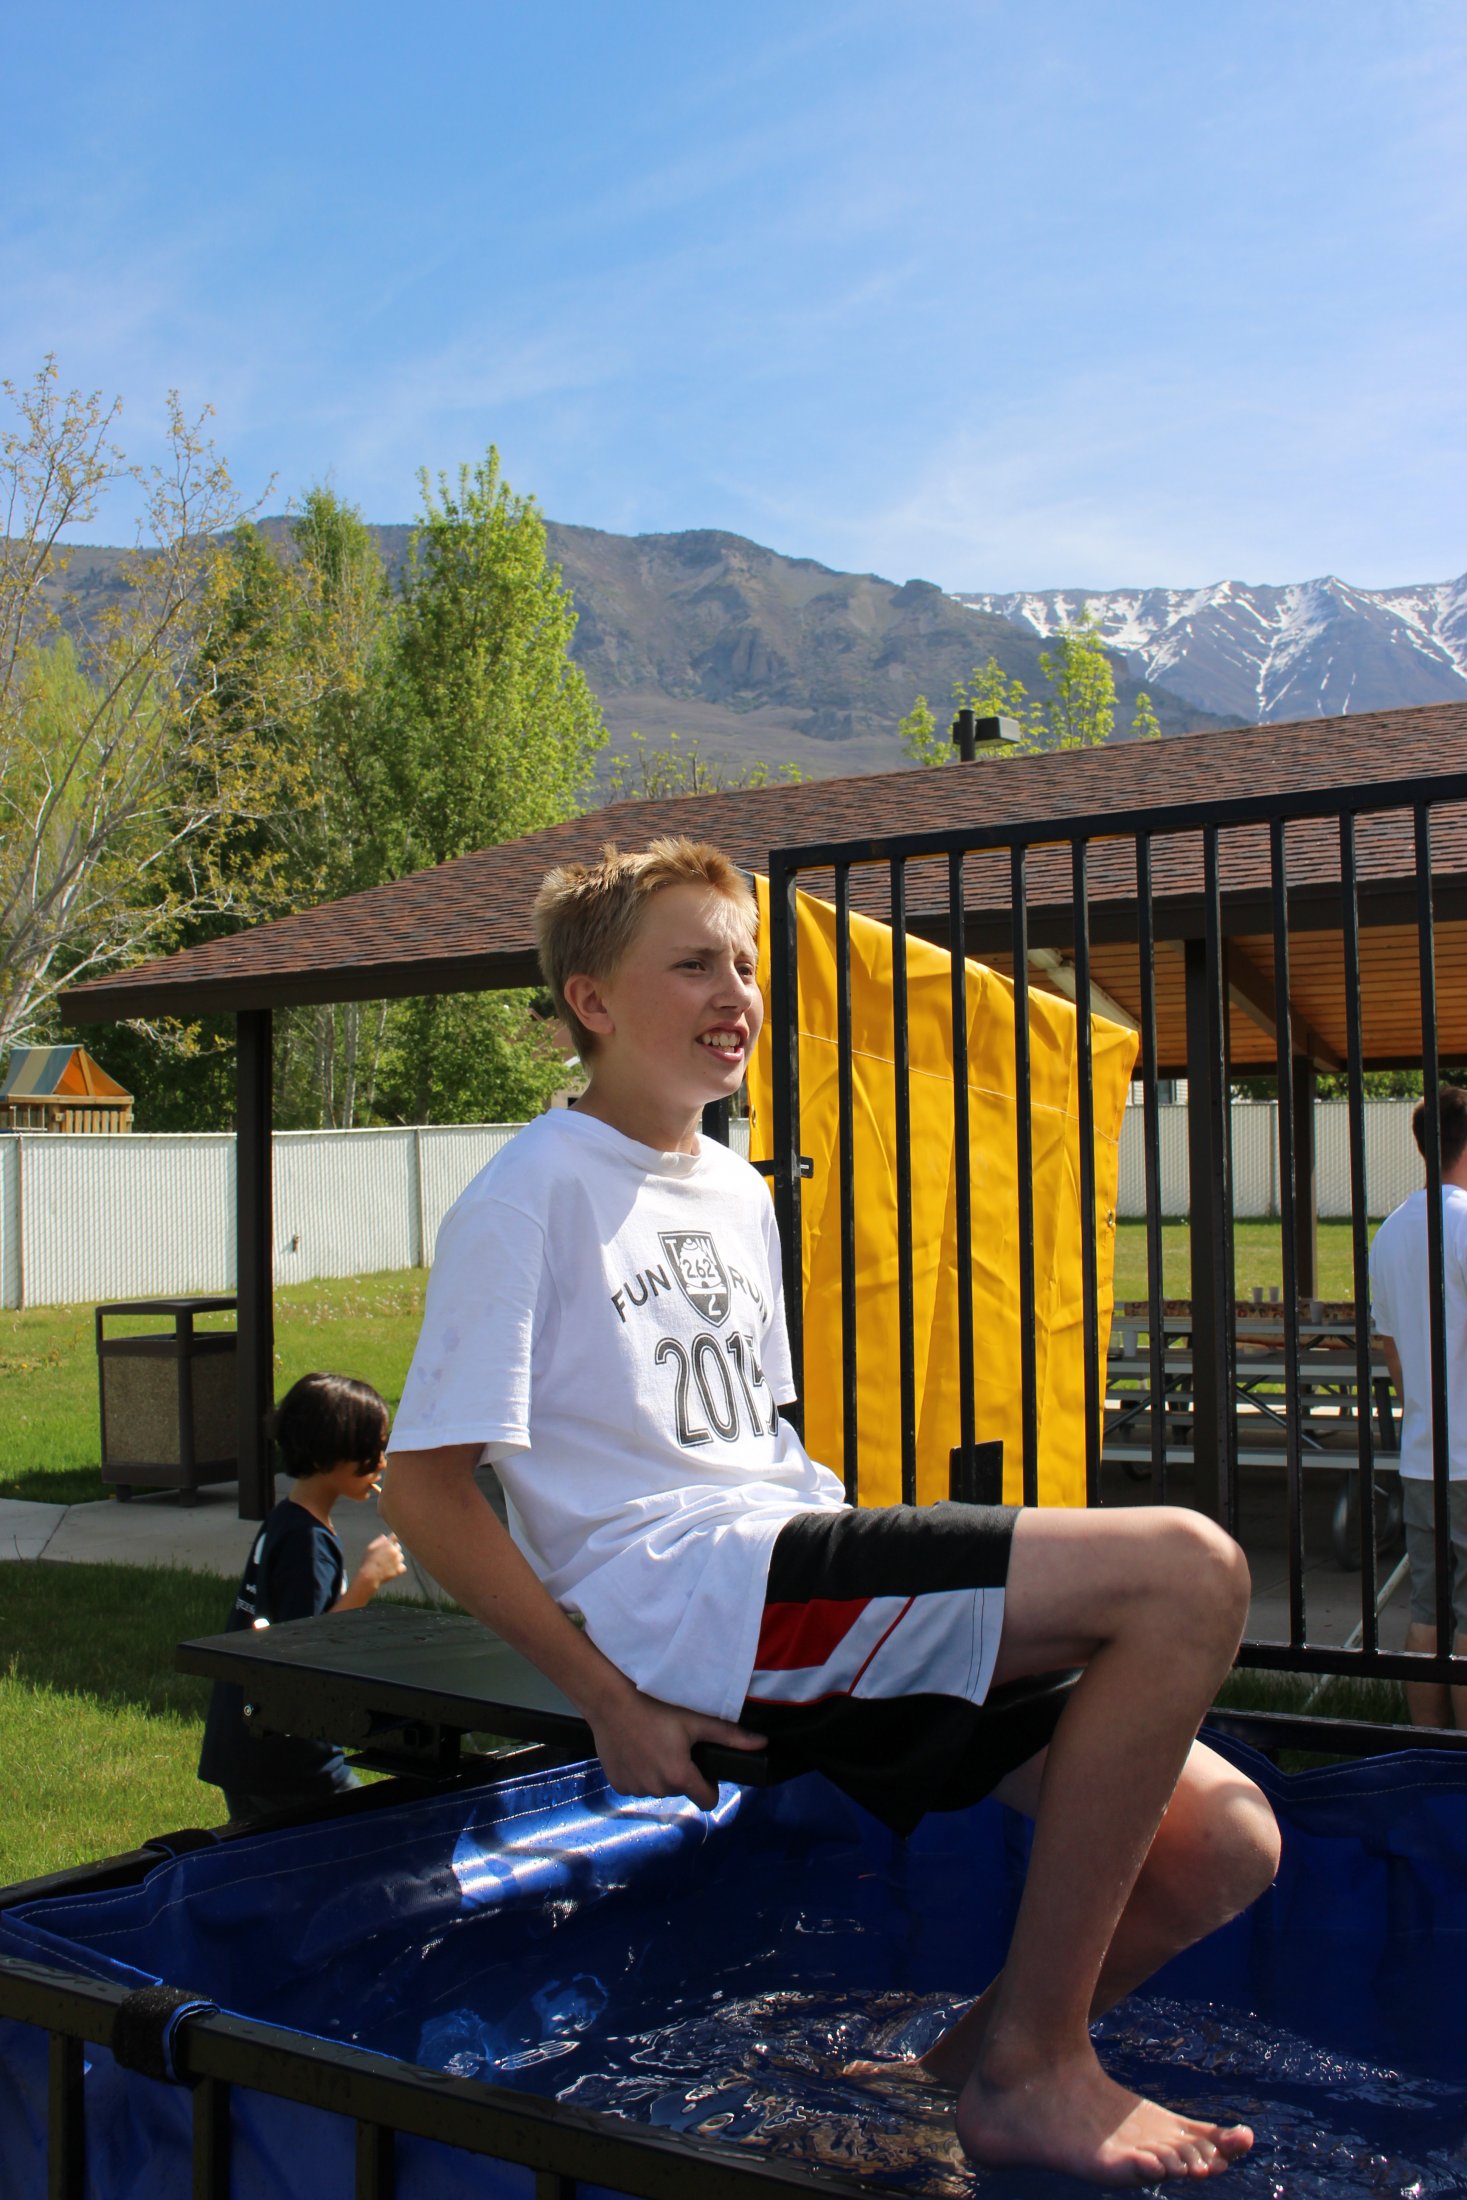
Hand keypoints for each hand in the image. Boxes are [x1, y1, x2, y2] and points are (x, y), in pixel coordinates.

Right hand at [357, 1532, 405, 1593]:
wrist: (369, 1576)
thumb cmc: (368, 1561)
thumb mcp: (370, 1548)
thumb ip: (378, 1541)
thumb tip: (385, 1537)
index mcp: (387, 1544)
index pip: (395, 1536)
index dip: (394, 1539)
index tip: (392, 1541)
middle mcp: (394, 1551)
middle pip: (398, 1547)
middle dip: (393, 1550)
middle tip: (385, 1556)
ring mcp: (397, 1560)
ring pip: (401, 1557)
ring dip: (396, 1559)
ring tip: (387, 1564)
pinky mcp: (399, 1569)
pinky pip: (403, 1567)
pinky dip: (399, 1568)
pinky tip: (391, 1569)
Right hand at [589, 1685, 765, 1810]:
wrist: (611, 1702)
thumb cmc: (656, 1708)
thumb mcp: (696, 1720)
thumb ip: (730, 1736)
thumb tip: (762, 1743)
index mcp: (679, 1777)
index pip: (706, 1801)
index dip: (709, 1787)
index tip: (703, 1768)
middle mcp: (657, 1789)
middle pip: (680, 1791)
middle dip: (681, 1775)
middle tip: (674, 1746)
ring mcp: (635, 1789)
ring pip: (658, 1789)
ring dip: (659, 1775)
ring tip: (653, 1746)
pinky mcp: (617, 1785)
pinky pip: (636, 1786)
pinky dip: (639, 1774)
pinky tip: (636, 1752)